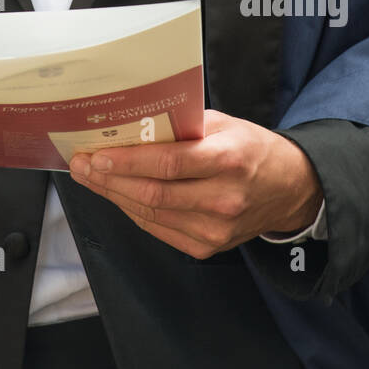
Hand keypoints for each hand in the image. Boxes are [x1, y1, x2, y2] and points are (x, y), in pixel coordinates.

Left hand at [69, 109, 322, 259]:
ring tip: (89, 177)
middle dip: (109, 179)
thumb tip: (131, 121)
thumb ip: (181, 124)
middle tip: (80, 165)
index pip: (169, 164)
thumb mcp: (222, 123)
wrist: (288, 189)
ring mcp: (215, 229)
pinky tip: (115, 194)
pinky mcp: (207, 247)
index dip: (128, 162)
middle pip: (154, 193)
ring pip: (151, 214)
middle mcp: (222, 199)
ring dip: (114, 196)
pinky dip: (132, 210)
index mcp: (228, 160)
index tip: (96, 154)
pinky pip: (159, 229)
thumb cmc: (250, 147)